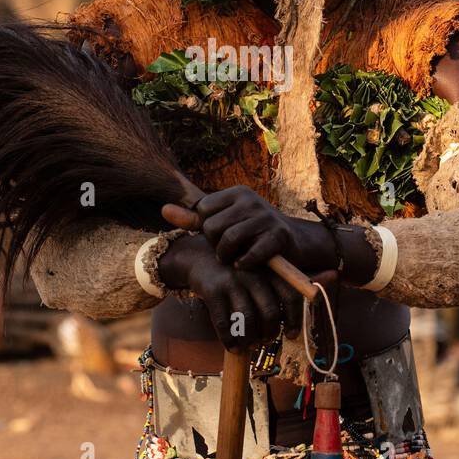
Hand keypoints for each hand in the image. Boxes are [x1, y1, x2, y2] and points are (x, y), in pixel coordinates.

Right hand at [157, 232, 301, 348]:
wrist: (198, 255)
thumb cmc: (239, 269)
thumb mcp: (264, 268)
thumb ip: (292, 278)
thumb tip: (333, 276)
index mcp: (269, 268)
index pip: (291, 295)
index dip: (295, 319)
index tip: (292, 335)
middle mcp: (253, 272)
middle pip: (271, 311)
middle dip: (270, 333)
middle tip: (265, 340)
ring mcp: (232, 280)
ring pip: (248, 320)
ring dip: (250, 339)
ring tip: (249, 345)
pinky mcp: (212, 289)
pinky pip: (224, 322)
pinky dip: (230, 340)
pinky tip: (232, 346)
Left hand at [171, 185, 305, 271]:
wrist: (295, 242)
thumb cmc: (253, 233)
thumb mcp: (226, 221)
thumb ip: (194, 218)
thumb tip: (163, 210)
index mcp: (237, 192)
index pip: (202, 211)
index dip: (206, 229)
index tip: (220, 236)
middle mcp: (251, 200)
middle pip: (212, 227)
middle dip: (214, 245)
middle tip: (226, 251)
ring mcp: (266, 217)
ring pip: (227, 241)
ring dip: (226, 257)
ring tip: (231, 260)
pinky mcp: (278, 237)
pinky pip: (249, 254)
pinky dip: (243, 264)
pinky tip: (244, 265)